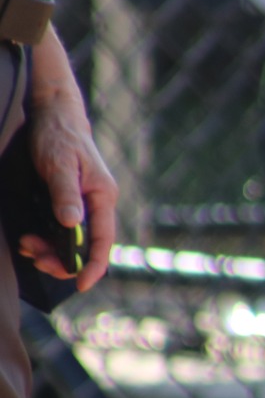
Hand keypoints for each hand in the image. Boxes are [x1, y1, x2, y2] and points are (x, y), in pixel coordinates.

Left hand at [21, 54, 117, 290]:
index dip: (93, 265)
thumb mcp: (59, 163)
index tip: (81, 285)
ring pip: (72, 243)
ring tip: (26, 245)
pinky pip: (62, 232)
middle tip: (33, 256)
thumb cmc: (59, 136)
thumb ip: (66, 194)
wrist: (53, 113)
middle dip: (61, 259)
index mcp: (102, 198)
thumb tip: (72, 224)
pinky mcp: (67, 203)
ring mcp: (83, 206)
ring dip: (50, 251)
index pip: (103, 241)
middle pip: (86, 247)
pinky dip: (47, 241)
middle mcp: (96, 206)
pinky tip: (30, 238)